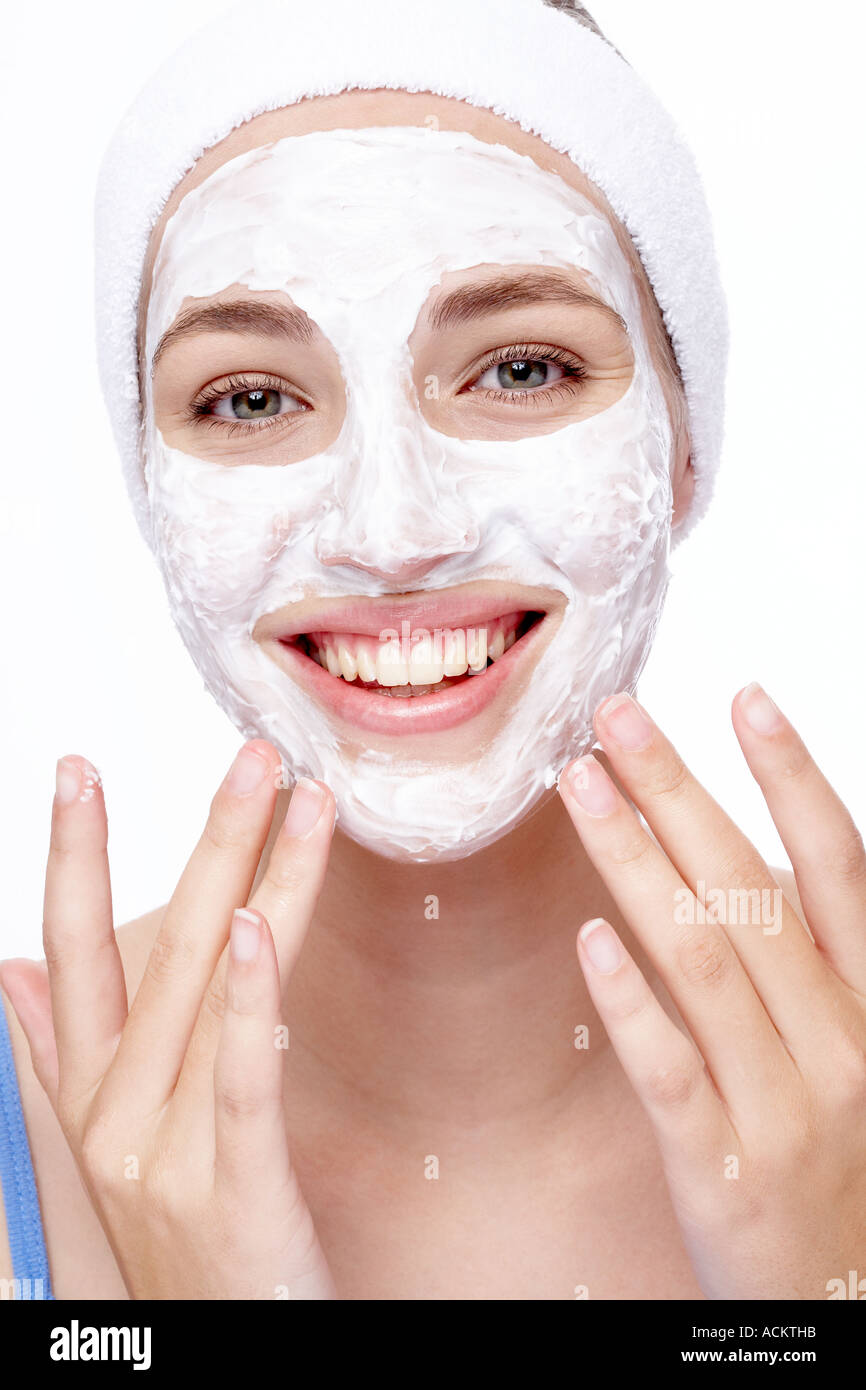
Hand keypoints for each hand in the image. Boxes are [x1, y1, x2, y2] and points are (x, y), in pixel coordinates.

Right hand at [1, 741, 336, 1299]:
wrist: (218, 1360)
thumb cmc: (183, 1244)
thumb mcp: (108, 1148)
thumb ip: (60, 1054)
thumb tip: (14, 973)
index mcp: (89, 1093)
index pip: (67, 948)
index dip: (72, 855)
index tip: (79, 770)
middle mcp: (114, 1112)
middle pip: (159, 946)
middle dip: (205, 838)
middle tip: (250, 753)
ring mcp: (165, 1151)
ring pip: (209, 985)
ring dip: (254, 879)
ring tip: (295, 799)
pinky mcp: (231, 1186)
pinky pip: (238, 1073)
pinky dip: (246, 995)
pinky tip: (254, 923)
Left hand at [558, 684, 865, 1299]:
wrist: (848, 1306)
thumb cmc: (839, 1155)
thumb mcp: (848, 1043)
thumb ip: (804, 957)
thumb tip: (741, 850)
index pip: (834, 866)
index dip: (790, 777)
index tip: (742, 696)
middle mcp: (838, 1040)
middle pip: (751, 890)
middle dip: (681, 791)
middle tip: (615, 716)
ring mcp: (785, 1105)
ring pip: (705, 958)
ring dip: (636, 861)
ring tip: (580, 787)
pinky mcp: (726, 1169)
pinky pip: (674, 1074)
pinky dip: (633, 1002)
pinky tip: (589, 939)